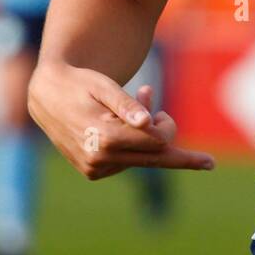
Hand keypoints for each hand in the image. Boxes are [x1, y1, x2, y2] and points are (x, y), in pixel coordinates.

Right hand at [27, 60, 215, 180]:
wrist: (46, 96)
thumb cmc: (80, 83)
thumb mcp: (103, 86)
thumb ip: (125, 104)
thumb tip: (149, 122)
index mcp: (104, 139)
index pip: (156, 143)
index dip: (167, 128)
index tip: (168, 116)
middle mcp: (99, 160)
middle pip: (154, 161)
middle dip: (181, 158)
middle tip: (208, 164)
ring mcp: (95, 169)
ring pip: (140, 159)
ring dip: (147, 136)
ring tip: (141, 97)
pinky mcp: (93, 171)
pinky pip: (126, 161)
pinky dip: (133, 144)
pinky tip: (125, 121)